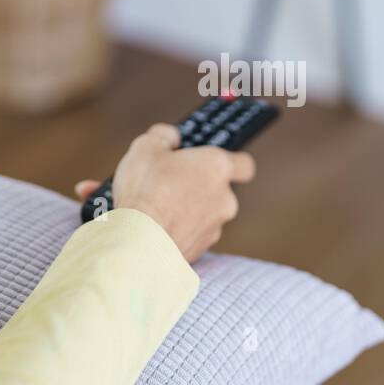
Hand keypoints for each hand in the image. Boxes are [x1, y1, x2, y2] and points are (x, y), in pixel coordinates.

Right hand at [74, 123, 255, 262]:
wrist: (139, 243)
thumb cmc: (146, 193)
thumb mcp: (145, 148)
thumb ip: (162, 136)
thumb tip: (169, 136)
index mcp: (217, 167)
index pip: (244, 164)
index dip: (231, 162)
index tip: (211, 163)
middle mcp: (225, 198)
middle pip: (219, 190)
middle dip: (198, 188)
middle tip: (171, 184)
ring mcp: (216, 226)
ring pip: (206, 214)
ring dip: (188, 211)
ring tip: (157, 208)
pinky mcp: (203, 248)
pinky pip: (194, 234)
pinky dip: (180, 230)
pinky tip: (156, 228)